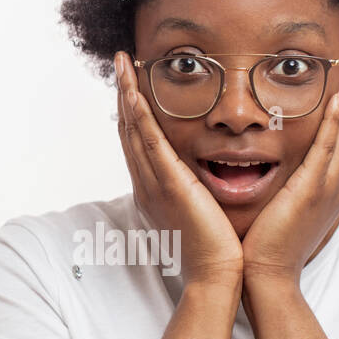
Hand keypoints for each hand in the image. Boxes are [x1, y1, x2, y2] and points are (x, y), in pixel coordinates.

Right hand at [115, 51, 243, 290]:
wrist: (217, 275)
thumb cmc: (217, 251)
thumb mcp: (203, 213)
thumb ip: (199, 192)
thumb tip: (207, 179)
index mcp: (155, 191)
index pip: (139, 143)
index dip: (133, 111)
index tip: (133, 84)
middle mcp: (148, 184)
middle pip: (129, 130)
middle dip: (124, 94)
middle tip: (121, 63)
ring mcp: (155, 183)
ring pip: (133, 129)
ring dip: (126, 93)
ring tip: (122, 63)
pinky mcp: (169, 183)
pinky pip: (148, 140)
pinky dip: (139, 112)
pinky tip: (134, 90)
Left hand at [241, 41, 338, 288]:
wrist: (266, 275)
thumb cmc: (266, 244)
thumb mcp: (283, 206)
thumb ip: (288, 183)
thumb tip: (280, 167)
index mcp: (329, 184)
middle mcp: (336, 181)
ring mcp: (329, 185)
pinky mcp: (314, 190)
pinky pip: (329, 148)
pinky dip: (337, 120)